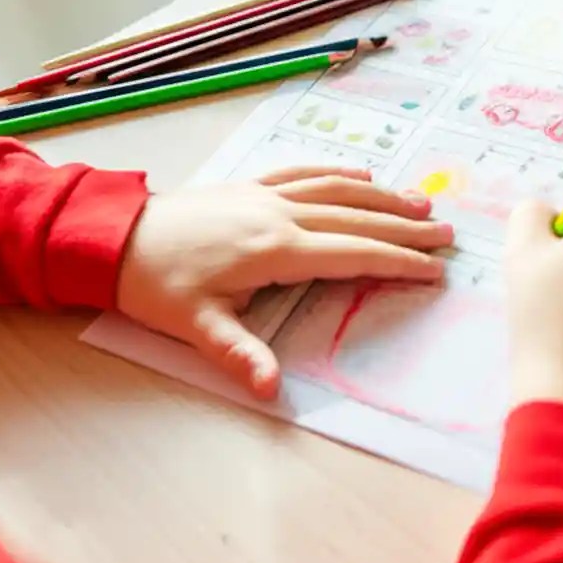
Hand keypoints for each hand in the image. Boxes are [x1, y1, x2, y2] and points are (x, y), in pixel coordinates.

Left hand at [116, 166, 452, 400]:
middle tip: (447, 233)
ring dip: (383, 197)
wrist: (114, 236)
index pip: (352, 254)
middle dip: (405, 227)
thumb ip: (239, 354)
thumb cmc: (156, 285)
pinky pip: (306, 172)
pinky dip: (340, 173)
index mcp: (276, 249)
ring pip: (338, 189)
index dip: (396, 262)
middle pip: (357, 218)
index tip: (433, 269)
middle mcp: (280, 214)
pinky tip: (363, 175)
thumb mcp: (195, 327)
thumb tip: (272, 390)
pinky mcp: (252, 185)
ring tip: (422, 202)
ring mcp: (267, 194)